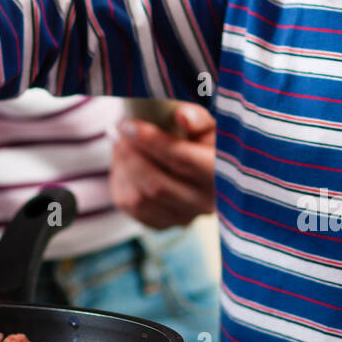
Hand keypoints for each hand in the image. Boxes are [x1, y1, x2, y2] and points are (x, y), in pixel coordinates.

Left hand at [109, 103, 216, 229]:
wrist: (191, 164)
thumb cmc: (198, 137)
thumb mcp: (205, 123)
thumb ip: (196, 118)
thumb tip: (182, 117)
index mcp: (221, 175)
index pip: (183, 160)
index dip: (152, 142)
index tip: (128, 125)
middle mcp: (206, 203)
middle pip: (158, 184)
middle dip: (132, 155)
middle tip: (119, 130)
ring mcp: (183, 217)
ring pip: (140, 198)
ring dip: (124, 167)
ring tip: (121, 143)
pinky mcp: (161, 224)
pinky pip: (130, 206)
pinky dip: (122, 181)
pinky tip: (124, 163)